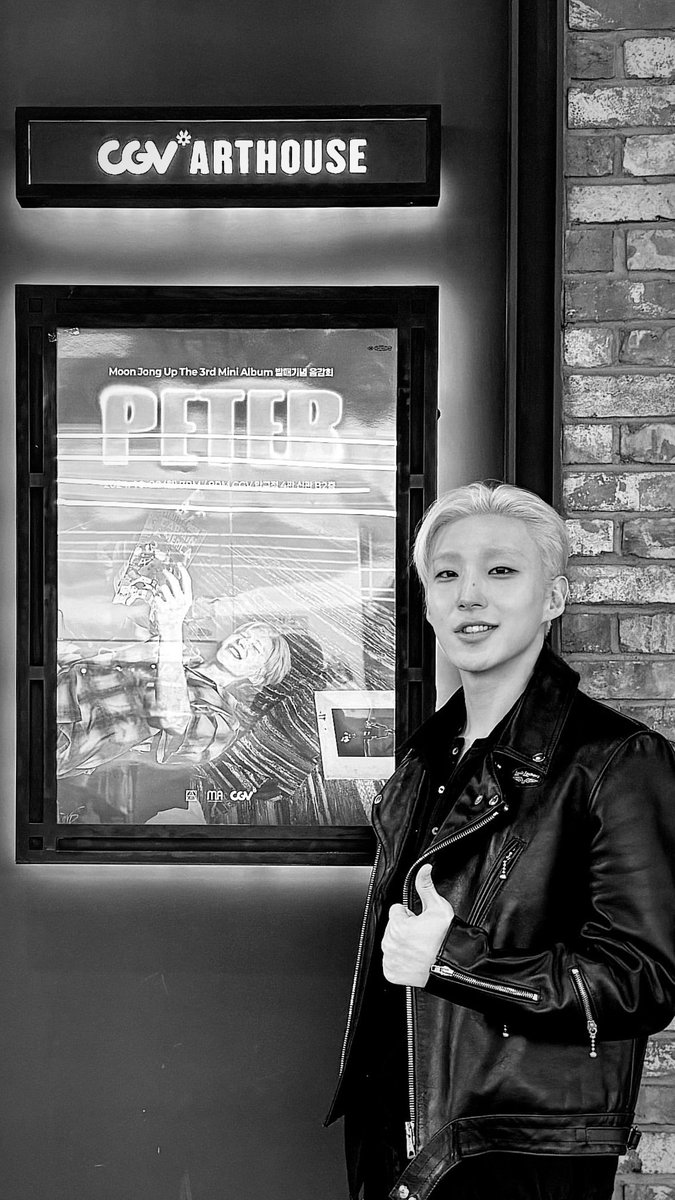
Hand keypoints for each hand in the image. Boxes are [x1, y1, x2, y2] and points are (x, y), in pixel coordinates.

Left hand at [153, 565, 192, 632]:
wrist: (171, 628)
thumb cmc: (176, 615)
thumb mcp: (183, 603)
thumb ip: (181, 591)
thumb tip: (175, 577)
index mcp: (187, 599)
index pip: (187, 581)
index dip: (183, 571)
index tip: (179, 565)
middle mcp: (180, 601)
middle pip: (174, 581)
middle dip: (168, 574)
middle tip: (164, 572)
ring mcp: (171, 604)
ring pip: (163, 587)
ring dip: (160, 588)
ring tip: (161, 594)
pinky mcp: (162, 608)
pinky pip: (156, 596)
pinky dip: (155, 597)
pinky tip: (158, 602)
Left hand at [381, 864, 454, 986]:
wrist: (453, 968)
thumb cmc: (446, 939)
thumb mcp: (438, 908)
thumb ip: (425, 886)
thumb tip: (424, 869)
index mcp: (398, 926)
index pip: (396, 910)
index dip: (410, 915)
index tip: (420, 922)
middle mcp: (390, 944)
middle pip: (392, 926)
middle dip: (405, 928)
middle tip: (422, 935)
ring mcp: (390, 960)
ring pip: (391, 942)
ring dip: (402, 943)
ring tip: (420, 947)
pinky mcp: (391, 973)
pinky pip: (391, 960)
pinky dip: (400, 959)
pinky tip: (414, 959)